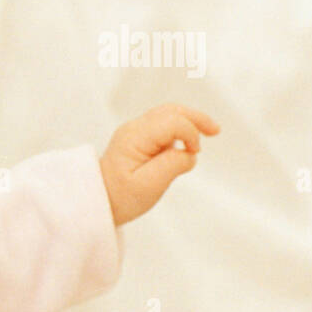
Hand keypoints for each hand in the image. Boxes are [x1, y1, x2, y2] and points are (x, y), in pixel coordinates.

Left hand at [99, 103, 219, 225]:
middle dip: (195, 118)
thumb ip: (172, 165)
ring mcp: (134, 132)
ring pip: (167, 114)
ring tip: (208, 131)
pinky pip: (162, 125)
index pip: (172, 122)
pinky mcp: (138, 139)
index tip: (194, 152)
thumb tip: (189, 153)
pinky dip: (179, 128)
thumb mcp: (149, 186)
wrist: (96, 200)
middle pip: (170, 111)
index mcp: (135, 137)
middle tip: (215, 130)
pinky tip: (187, 141)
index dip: (190, 133)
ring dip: (189, 120)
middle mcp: (134, 129)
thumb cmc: (120, 197)